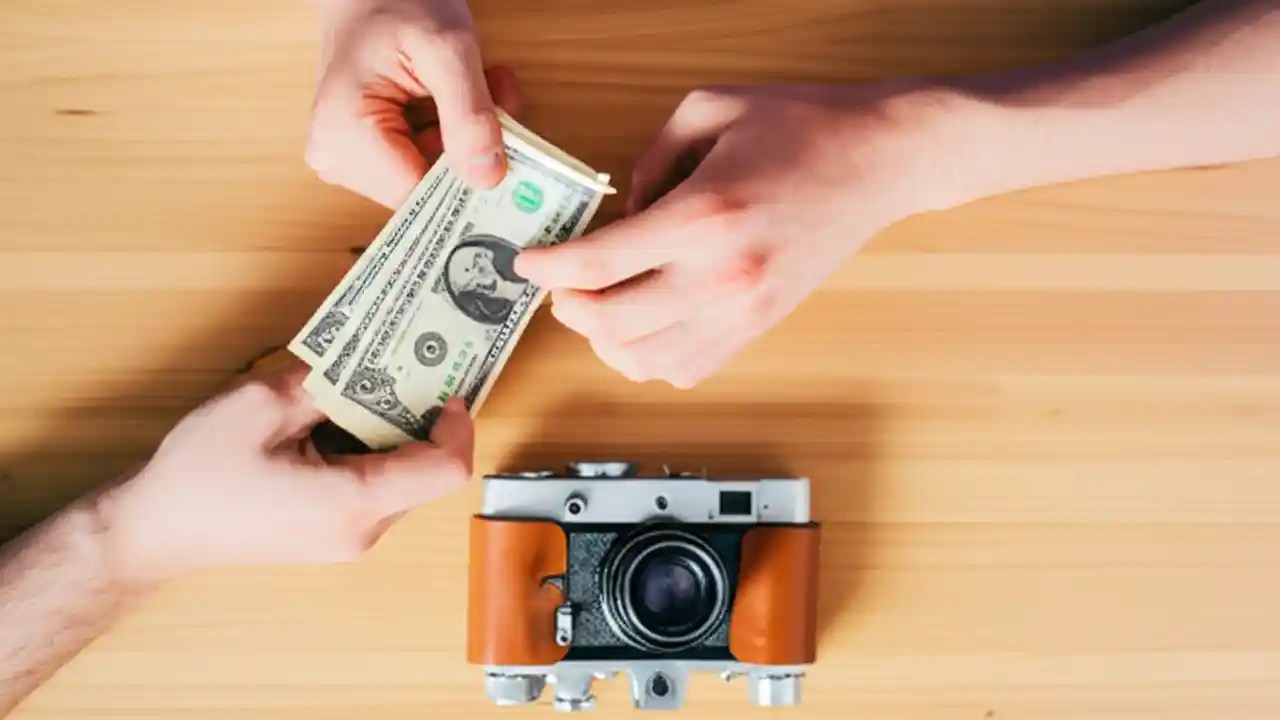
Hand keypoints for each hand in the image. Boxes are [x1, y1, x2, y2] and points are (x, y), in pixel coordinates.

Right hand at [98, 363, 473, 581]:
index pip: (445, 470)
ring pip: (403, 479)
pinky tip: (339, 420)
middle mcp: (361, 530)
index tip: (447, 389)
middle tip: (408, 372)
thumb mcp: (262, 405)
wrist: (157, 530)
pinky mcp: (335, 534)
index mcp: (352, 502)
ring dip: (395, 433)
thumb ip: (327, 383)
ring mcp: (349, 538)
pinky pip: (376, 488)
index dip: (457, 427)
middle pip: (428, 473)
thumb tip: (372, 362)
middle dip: (423, 420)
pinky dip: (372, 451)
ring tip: (363, 390)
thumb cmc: (199, 474)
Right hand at [306, 0, 520, 206]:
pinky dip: (456, 129)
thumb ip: (469, 114)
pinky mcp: (369, 151)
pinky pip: (428, 158)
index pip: (422, 197)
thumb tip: (487, 178)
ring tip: (483, 85)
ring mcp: (351, 158)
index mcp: (346, 139)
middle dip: (474, 148)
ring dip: (470, 134)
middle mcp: (339, 160)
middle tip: (498, 99)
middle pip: (431, 188)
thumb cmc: (395, 1)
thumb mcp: (447, 49)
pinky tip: (463, 92)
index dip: (472, 180)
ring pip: (437, 174)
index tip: (509, 145)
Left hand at [515, 82, 977, 387]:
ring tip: (598, 308)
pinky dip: (651, 360)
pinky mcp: (760, 326)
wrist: (880, 162)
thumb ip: (649, 157)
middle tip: (559, 284)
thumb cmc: (802, 128)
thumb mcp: (709, 107)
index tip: (528, 262)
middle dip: (568, 306)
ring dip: (605, 342)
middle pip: (611, 323)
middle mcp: (720, 275)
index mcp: (702, 215)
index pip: (598, 264)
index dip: (548, 268)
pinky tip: (644, 327)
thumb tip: (622, 211)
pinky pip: (688, 370)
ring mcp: (743, 310)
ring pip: (646, 361)